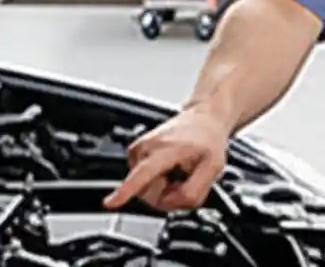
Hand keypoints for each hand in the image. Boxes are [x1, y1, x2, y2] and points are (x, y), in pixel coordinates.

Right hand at [101, 105, 229, 211]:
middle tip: (186, 180)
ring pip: (144, 190)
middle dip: (167, 195)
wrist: (203, 120)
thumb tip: (171, 205)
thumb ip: (193, 192)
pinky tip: (170, 169)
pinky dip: (157, 182)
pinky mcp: (134, 154)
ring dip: (163, 188)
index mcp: (165, 149)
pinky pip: (142, 183)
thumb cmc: (208, 141)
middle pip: (146, 193)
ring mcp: (138, 150)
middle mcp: (146, 147)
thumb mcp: (213, 169)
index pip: (142, 174)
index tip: (110, 202)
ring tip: (179, 171)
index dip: (125, 191)